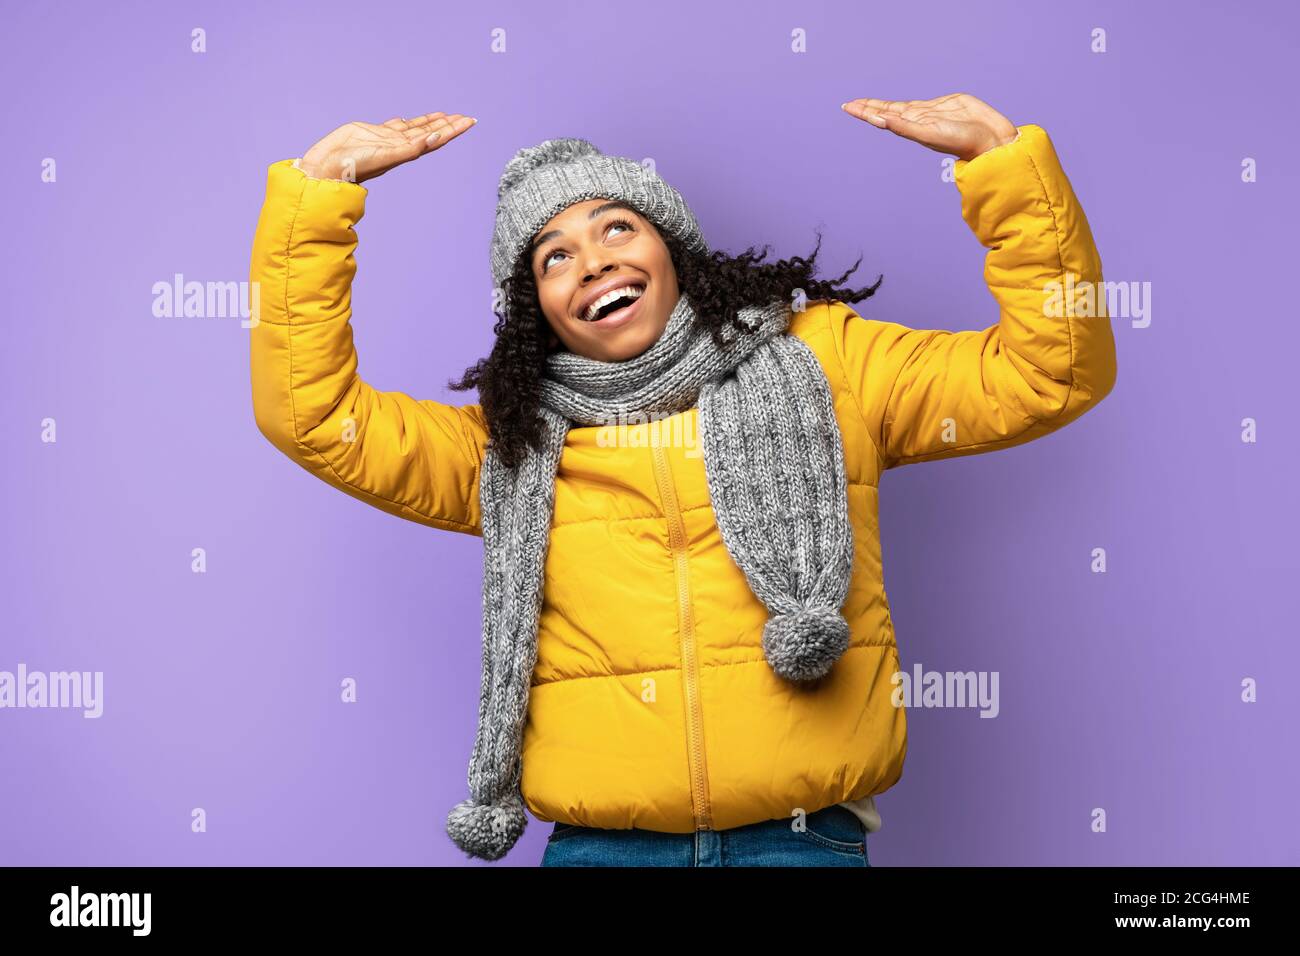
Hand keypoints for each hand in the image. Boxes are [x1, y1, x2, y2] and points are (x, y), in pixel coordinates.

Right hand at [298, 112, 477, 182]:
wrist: (329, 166)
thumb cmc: (356, 166)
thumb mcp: (387, 157)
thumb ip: (412, 148)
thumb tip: (436, 138)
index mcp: (408, 151)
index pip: (437, 139)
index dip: (453, 130)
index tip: (469, 121)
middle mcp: (401, 145)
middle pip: (430, 132)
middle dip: (448, 125)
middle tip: (465, 116)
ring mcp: (387, 138)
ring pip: (415, 127)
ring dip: (430, 122)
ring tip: (445, 115)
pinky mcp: (373, 132)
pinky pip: (395, 125)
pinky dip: (406, 121)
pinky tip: (411, 119)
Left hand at [840, 93, 1016, 161]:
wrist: (989, 139)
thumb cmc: (960, 141)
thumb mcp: (929, 134)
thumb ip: (905, 127)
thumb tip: (881, 119)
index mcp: (910, 127)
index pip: (881, 117)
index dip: (865, 111)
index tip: (848, 106)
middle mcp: (917, 120)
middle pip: (886, 111)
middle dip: (868, 108)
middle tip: (850, 104)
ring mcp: (929, 113)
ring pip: (900, 107)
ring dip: (883, 106)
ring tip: (868, 104)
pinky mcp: (944, 104)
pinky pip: (919, 104)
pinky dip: (905, 104)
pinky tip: (898, 106)